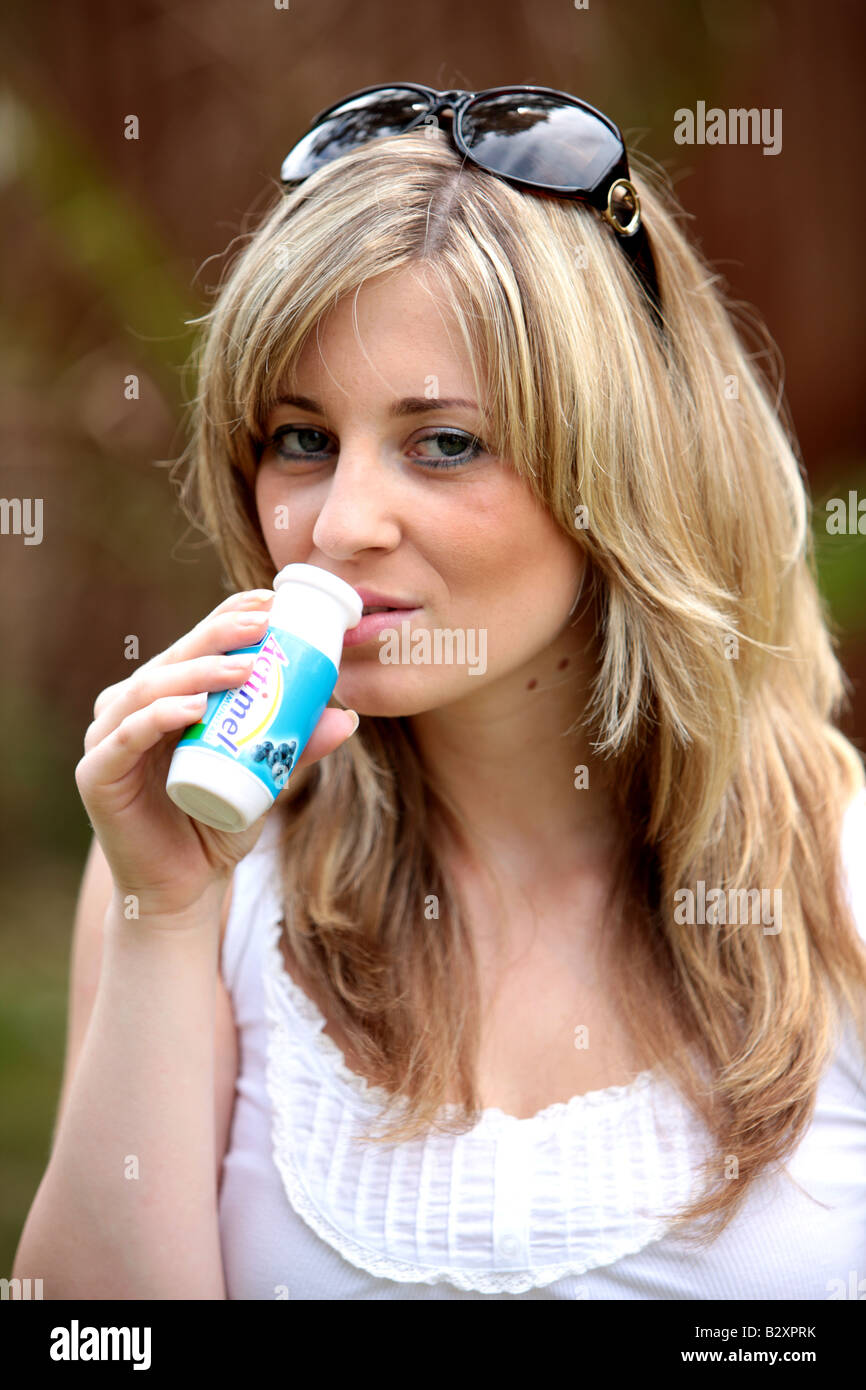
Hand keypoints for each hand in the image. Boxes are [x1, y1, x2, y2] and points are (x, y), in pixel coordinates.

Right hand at [75, 588, 358, 919]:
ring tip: (244, 668)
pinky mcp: (97, 773)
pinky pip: (127, 736)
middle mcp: (133, 706)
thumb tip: (349, 717)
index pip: (197, 642)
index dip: (230, 614)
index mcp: (167, 694)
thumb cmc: (218, 822)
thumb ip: (298, 747)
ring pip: (150, 687)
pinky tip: (190, 707)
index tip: (274, 601)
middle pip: (176, 657)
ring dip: (198, 671)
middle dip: (222, 634)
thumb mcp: (266, 777)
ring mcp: (109, 737)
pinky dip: (157, 716)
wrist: (182, 889)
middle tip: (266, 625)